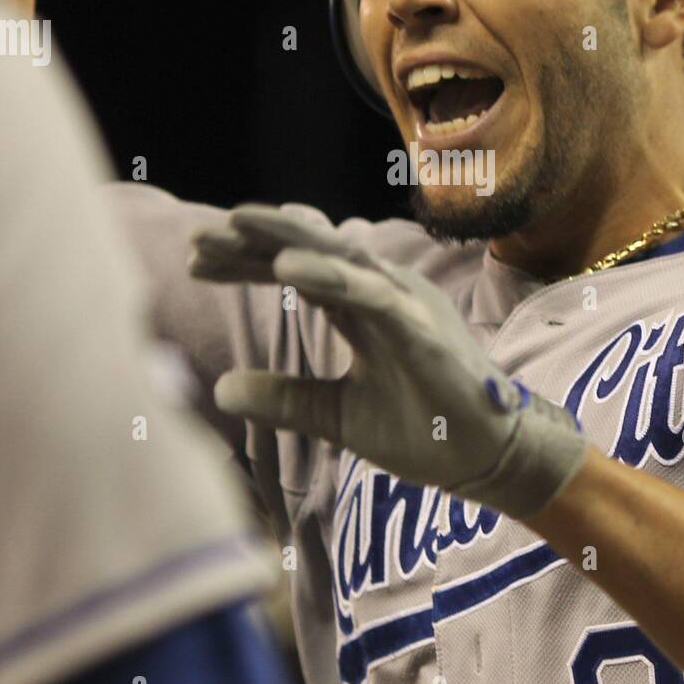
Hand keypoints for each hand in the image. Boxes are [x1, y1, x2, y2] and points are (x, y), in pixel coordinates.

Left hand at [188, 205, 587, 518]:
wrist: (486, 461)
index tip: (196, 260)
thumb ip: (285, 398)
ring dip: (286, 237)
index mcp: (362, 307)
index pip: (297, 270)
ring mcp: (404, 305)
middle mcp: (382, 293)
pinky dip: (329, 274)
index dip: (247, 263)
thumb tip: (220, 389)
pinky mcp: (421, 328)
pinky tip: (286, 266)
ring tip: (235, 223)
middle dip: (255, 240)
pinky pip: (369, 293)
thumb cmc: (423, 429)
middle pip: (311, 251)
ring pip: (338, 257)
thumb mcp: (337, 415)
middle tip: (200, 234)